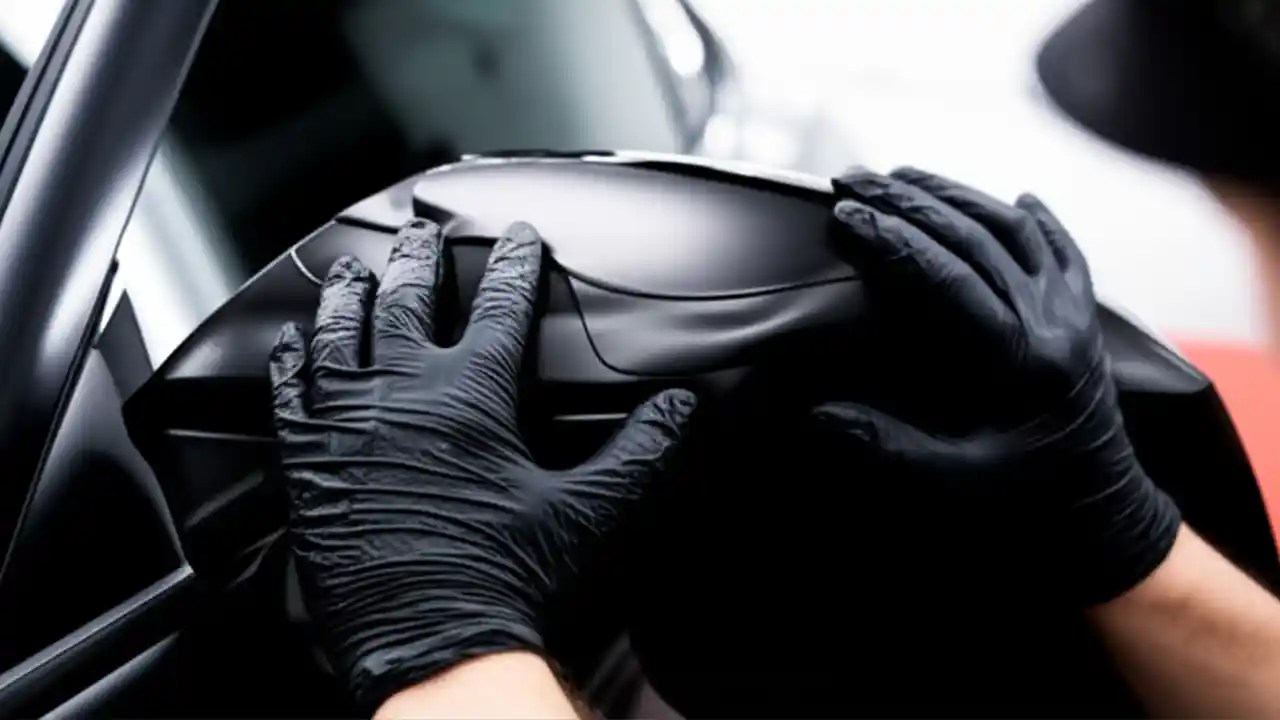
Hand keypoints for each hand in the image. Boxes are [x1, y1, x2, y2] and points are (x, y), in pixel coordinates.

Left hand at [268, 219, 695, 707]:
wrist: (431, 644)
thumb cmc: (506, 579)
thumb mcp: (587, 511)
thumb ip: (639, 451)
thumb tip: (681, 408)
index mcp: (473, 395)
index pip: (503, 306)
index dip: (516, 264)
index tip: (520, 238)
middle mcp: (404, 393)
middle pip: (410, 299)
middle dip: (422, 257)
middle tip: (423, 230)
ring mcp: (347, 423)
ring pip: (340, 332)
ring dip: (350, 294)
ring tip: (354, 269)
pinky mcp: (308, 461)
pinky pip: (288, 392)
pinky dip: (289, 361)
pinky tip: (291, 343)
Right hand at [816, 167, 1179, 603]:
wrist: (1108, 522)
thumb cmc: (1030, 509)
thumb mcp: (956, 487)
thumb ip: (888, 448)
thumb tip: (816, 415)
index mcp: (1020, 359)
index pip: (947, 276)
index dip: (891, 240)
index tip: (843, 214)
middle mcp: (1053, 322)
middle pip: (976, 237)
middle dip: (910, 201)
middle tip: (853, 178)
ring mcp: (1075, 316)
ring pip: (1017, 231)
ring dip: (958, 195)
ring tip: (903, 174)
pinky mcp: (1087, 322)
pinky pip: (1067, 253)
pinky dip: (1039, 221)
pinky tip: (1017, 198)